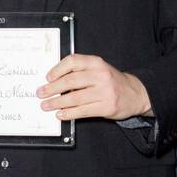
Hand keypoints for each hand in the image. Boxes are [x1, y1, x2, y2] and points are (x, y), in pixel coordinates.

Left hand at [36, 54, 151, 121]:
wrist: (135, 93)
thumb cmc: (111, 81)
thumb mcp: (98, 69)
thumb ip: (80, 71)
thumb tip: (54, 80)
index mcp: (97, 63)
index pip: (73, 61)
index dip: (57, 69)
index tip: (48, 78)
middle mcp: (101, 75)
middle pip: (71, 81)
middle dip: (52, 89)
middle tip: (41, 93)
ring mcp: (105, 92)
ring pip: (75, 98)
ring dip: (57, 103)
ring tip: (46, 105)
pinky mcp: (107, 107)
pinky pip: (83, 111)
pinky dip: (69, 113)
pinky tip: (60, 114)